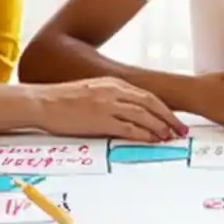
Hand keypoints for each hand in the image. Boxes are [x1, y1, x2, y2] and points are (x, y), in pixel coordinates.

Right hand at [34, 78, 186, 141]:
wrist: (42, 102)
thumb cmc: (62, 100)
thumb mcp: (91, 91)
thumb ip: (110, 98)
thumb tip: (127, 112)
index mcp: (113, 83)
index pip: (146, 95)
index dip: (164, 108)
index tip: (174, 119)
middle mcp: (113, 91)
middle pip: (151, 103)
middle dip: (169, 117)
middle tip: (181, 130)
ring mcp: (107, 105)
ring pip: (143, 115)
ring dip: (160, 127)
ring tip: (170, 137)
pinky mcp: (99, 119)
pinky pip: (128, 128)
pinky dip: (143, 134)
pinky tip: (151, 140)